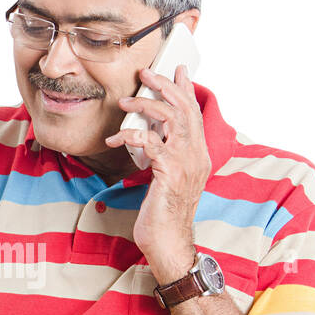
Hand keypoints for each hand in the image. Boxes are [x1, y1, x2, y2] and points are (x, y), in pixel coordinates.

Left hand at [104, 63, 210, 282]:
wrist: (168, 243)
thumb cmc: (163, 215)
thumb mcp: (166, 180)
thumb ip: (163, 156)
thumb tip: (148, 138)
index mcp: (198, 156)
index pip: (195, 114)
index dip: (185, 90)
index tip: (177, 70)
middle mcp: (197, 156)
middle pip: (186, 109)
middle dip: (166, 86)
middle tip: (147, 73)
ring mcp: (186, 164)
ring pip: (172, 119)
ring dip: (148, 105)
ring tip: (127, 100)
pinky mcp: (170, 174)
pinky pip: (150, 142)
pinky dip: (131, 134)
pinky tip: (115, 137)